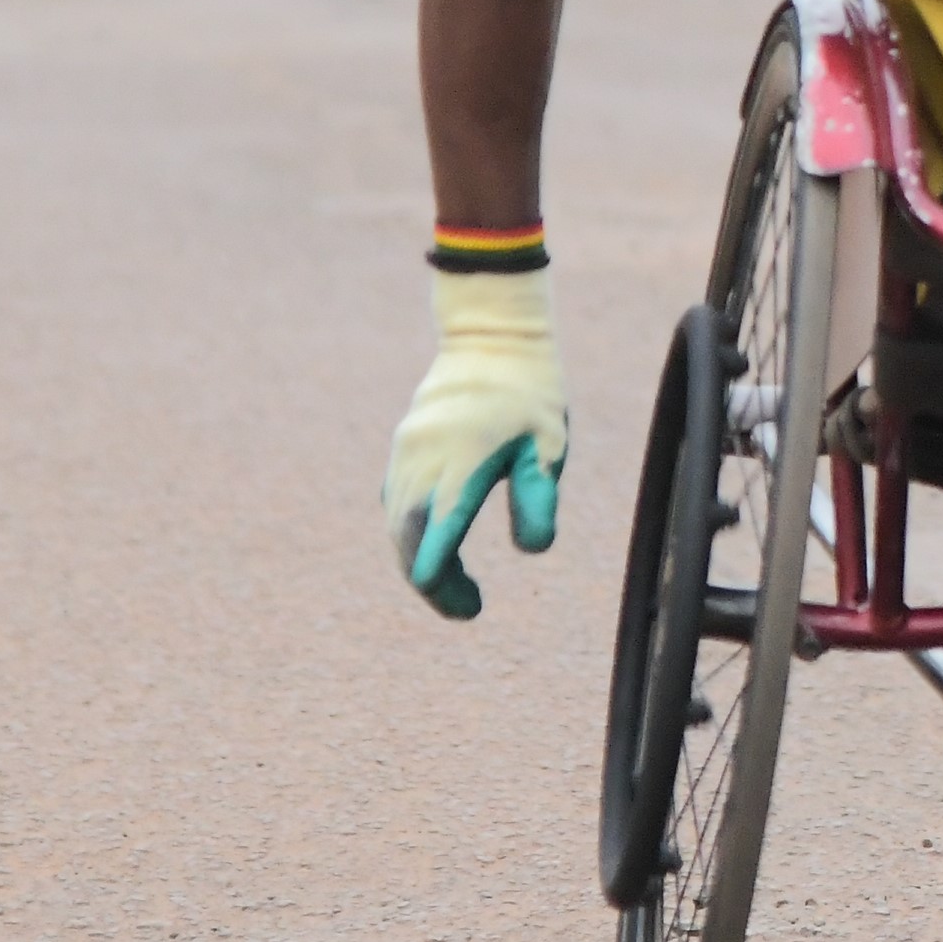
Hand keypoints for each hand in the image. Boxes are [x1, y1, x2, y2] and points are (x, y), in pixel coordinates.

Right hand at [381, 268, 568, 618]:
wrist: (491, 333)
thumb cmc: (530, 393)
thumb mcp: (548, 446)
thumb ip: (538, 499)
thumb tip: (531, 551)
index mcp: (460, 465)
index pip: (437, 538)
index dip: (444, 583)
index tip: (470, 608)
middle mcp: (423, 461)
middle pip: (408, 541)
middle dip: (431, 581)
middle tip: (467, 606)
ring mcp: (407, 452)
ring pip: (396, 523)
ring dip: (416, 558)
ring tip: (451, 584)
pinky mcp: (403, 445)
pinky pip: (394, 500)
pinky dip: (408, 531)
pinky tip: (430, 544)